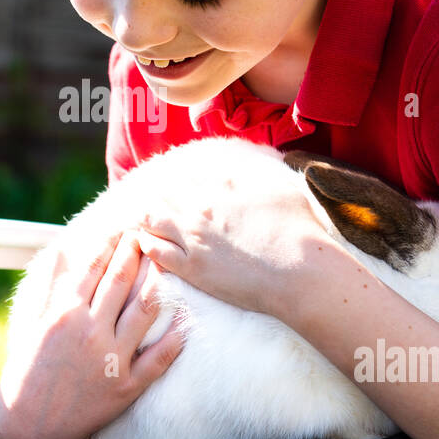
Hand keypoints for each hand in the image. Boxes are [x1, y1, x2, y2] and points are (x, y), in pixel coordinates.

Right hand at [0, 228, 185, 438]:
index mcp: (63, 314)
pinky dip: (175, 338)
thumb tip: (62, 251)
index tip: (122, 227)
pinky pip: (158, 358)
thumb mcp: (31, 325)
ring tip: (169, 263)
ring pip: (143, 311)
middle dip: (136, 252)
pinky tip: (186, 318)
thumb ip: (50, 288)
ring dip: (158, 283)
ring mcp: (110, 359)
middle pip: (121, 281)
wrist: (32, 425)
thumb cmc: (28, 372)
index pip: (93, 267)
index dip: (110, 243)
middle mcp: (89, 331)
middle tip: (149, 233)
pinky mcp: (126, 387)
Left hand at [133, 175, 345, 320]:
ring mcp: (193, 239)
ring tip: (139, 217)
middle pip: (165, 196)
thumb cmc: (299, 230)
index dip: (178, 181)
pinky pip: (156, 251)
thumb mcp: (280, 190)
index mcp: (222, 188)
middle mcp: (202, 209)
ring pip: (154, 221)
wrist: (299, 271)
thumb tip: (250, 167)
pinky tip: (142, 240)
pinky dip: (146, 243)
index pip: (188, 178)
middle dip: (157, 197)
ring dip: (146, 217)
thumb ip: (260, 178)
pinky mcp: (191, 269)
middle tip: (149, 199)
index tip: (174, 184)